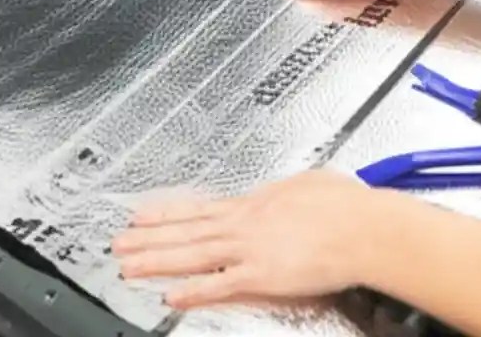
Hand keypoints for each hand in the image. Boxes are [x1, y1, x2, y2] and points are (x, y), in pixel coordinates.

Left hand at [112, 171, 384, 309]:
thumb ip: (290, 192)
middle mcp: (244, 224)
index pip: (200, 208)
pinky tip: (170, 296)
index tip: (143, 215)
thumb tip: (289, 191)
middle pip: (186, 231)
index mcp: (255, 203)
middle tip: (118, 243)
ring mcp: (249, 249)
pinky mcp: (261, 275)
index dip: (168, 213)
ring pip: (192, 255)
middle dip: (149, 238)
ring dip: (157, 261)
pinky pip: (219, 286)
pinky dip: (193, 291)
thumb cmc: (346, 205)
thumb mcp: (311, 183)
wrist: (362, 227)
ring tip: (128, 266)